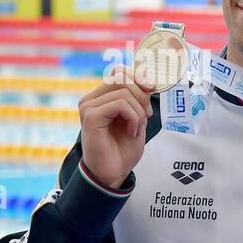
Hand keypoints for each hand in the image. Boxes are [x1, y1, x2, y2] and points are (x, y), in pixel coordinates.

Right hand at [78, 64, 154, 189]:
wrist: (113, 171)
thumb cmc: (123, 148)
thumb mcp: (137, 119)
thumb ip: (139, 99)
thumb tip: (149, 81)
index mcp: (101, 97)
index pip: (119, 71)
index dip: (138, 75)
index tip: (153, 89)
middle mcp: (91, 99)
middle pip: (122, 77)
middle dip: (142, 95)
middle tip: (146, 115)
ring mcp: (89, 106)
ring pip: (124, 92)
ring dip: (139, 112)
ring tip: (136, 129)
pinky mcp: (91, 116)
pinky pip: (120, 104)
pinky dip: (133, 118)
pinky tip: (131, 132)